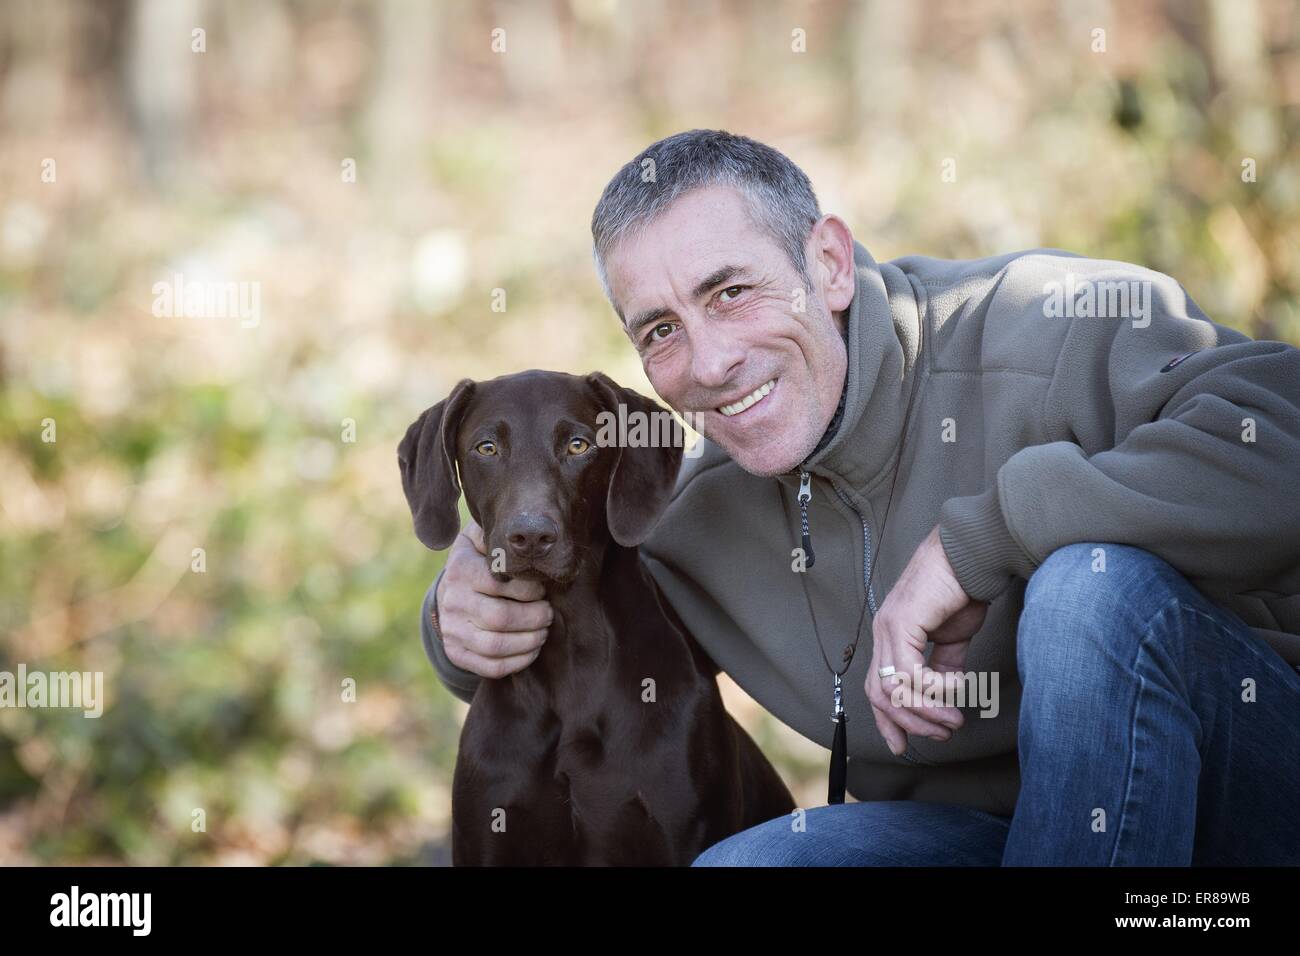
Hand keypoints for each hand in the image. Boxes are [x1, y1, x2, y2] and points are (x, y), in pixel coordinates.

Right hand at [434, 520, 551, 678]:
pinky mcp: (456, 653)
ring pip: (497, 646)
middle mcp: (452, 602)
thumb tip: (523, 533)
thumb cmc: (479, 562)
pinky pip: (491, 667)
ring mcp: (452, 631)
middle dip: (535, 617)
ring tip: (543, 631)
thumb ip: (498, 534)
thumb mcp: (482, 540)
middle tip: (549, 612)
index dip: (528, 589)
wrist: (450, 593)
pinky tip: (531, 649)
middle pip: (501, 618)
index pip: (499, 583)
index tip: (542, 588)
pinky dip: (518, 661)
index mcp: (461, 570)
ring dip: (529, 641)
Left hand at [865, 525, 987, 755]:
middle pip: (879, 694)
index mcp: (891, 636)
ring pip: (895, 689)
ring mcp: (888, 627)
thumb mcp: (952, 636)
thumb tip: (946, 691)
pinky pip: (912, 673)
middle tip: (939, 735)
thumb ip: (944, 663)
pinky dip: (935, 689)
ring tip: (954, 720)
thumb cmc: (961, 588)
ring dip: (926, 712)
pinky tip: (956, 688)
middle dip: (908, 724)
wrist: (970, 556)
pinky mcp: (901, 623)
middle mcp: (883, 632)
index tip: (902, 745)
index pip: (878, 688)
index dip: (888, 721)